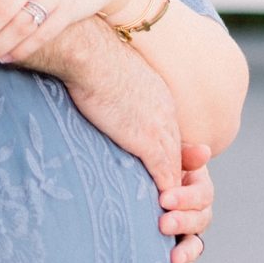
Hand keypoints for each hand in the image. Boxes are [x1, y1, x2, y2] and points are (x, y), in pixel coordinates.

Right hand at [20, 16, 183, 197]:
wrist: (89, 53)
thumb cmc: (86, 55)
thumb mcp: (107, 70)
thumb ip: (108, 83)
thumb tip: (91, 82)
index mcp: (156, 94)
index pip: (166, 128)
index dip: (164, 147)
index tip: (157, 161)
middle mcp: (165, 112)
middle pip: (177, 150)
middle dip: (175, 171)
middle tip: (169, 191)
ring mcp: (159, 128)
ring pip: (175, 168)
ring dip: (171, 189)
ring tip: (166, 207)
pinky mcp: (149, 142)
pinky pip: (165, 176)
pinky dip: (165, 193)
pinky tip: (161, 208)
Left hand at [161, 143, 212, 262]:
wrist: (144, 172)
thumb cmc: (155, 160)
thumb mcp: (169, 153)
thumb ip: (184, 154)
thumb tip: (203, 151)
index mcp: (199, 186)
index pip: (202, 194)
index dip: (185, 198)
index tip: (164, 199)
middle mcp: (198, 211)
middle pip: (200, 220)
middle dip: (183, 224)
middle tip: (162, 224)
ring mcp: (189, 232)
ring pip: (196, 244)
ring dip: (187, 252)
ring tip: (173, 259)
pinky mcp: (178, 247)